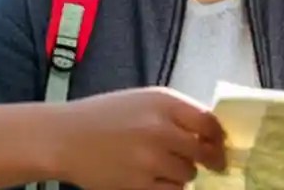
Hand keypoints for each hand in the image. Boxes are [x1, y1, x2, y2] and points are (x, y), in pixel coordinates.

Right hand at [54, 86, 227, 189]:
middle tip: (206, 164)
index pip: (209, 122)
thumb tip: (210, 133)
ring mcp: (150, 158)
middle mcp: (161, 129)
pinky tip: (154, 179)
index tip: (220, 146)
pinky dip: (168, 188)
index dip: (218, 138)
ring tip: (162, 166)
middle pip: (203, 152)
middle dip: (206, 159)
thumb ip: (176, 113)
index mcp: (164, 102)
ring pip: (188, 174)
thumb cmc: (104, 116)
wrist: (64, 138)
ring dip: (182, 173)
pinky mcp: (138, 184)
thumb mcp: (143, 101)